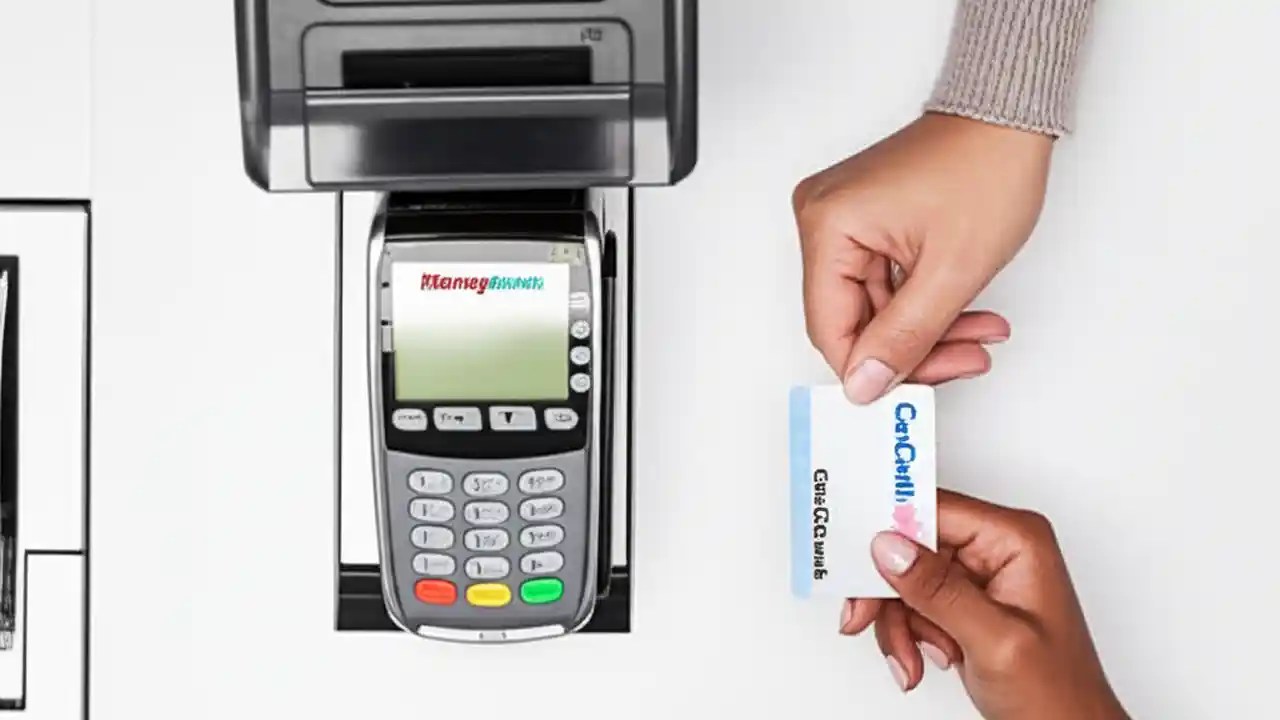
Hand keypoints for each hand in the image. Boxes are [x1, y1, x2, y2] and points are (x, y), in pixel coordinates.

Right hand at [793, 113, 1052, 402]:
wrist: (1010, 115)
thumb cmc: (987, 166)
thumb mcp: (952, 271)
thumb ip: (905, 338)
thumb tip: (864, 386)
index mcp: (829, 225)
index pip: (830, 327)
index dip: (868, 370)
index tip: (907, 396)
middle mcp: (823, 219)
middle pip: (853, 320)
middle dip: (913, 349)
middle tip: (963, 361)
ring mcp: (843, 220)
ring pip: (875, 307)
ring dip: (928, 329)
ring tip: (979, 336)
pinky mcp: (866, 223)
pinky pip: (885, 284)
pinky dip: (924, 304)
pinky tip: (966, 314)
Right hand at [840, 491, 1128, 719]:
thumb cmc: (1058, 696)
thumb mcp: (994, 640)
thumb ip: (939, 590)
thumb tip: (890, 546)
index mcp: (1015, 540)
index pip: (935, 510)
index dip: (890, 532)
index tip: (854, 557)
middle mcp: (997, 550)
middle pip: (912, 546)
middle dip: (890, 593)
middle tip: (864, 618)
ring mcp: (980, 577)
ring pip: (906, 579)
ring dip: (898, 623)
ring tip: (911, 658)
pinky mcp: (965, 603)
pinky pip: (914, 604)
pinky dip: (908, 635)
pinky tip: (921, 658)